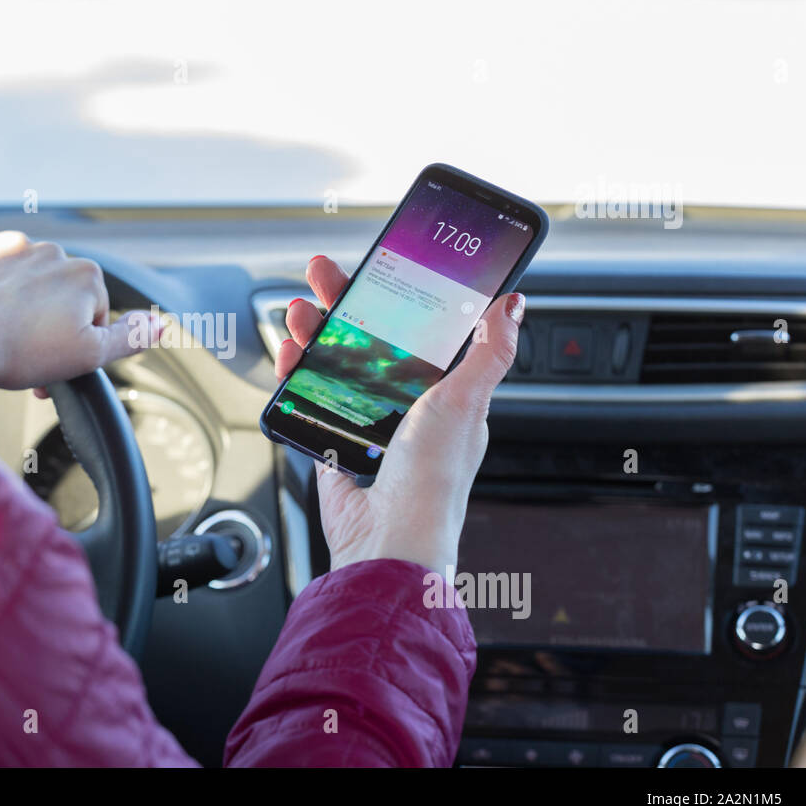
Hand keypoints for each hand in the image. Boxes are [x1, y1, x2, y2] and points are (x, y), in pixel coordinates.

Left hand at [0, 227, 161, 390]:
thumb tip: (159, 325)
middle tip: (26, 357)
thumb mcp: (87, 357)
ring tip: (0, 336)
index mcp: (86, 274)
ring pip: (25, 279)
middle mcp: (52, 250)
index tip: (54, 364)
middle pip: (59, 294)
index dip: (76, 344)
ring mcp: (11, 244)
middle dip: (48, 323)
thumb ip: (129, 339)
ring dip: (19, 303)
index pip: (93, 314)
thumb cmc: (18, 352)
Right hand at [276, 255, 523, 576]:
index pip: (414, 329)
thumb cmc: (433, 478)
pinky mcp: (335, 443)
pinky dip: (298, 375)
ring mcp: (367, 424)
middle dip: (342, 304)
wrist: (387, 538)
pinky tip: (291, 356)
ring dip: (315, 333)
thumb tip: (514, 303)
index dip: (392, 296)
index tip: (374, 268)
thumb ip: (491, 352)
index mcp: (443, 394)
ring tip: (299, 313)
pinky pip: (312, 400)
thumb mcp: (467, 401)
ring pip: (335, 364)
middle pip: (367, 339)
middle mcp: (405, 407)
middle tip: (320, 275)